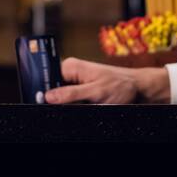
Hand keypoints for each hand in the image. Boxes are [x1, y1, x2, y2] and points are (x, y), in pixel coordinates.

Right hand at [44, 57, 170, 104]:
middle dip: (52, 100)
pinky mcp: (82, 93)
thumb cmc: (121, 85)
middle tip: (58, 109)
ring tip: (76, 107)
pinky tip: (79, 110)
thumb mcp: (95, 91)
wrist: (138, 89)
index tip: (39, 101)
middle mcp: (71, 74)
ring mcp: (76, 84)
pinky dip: (72, 108)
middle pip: (51, 89)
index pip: (46, 77)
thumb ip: (71, 94)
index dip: (40, 90)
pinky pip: (70, 103)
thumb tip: (48, 96)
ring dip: (64, 106)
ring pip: (60, 98)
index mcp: (71, 67)